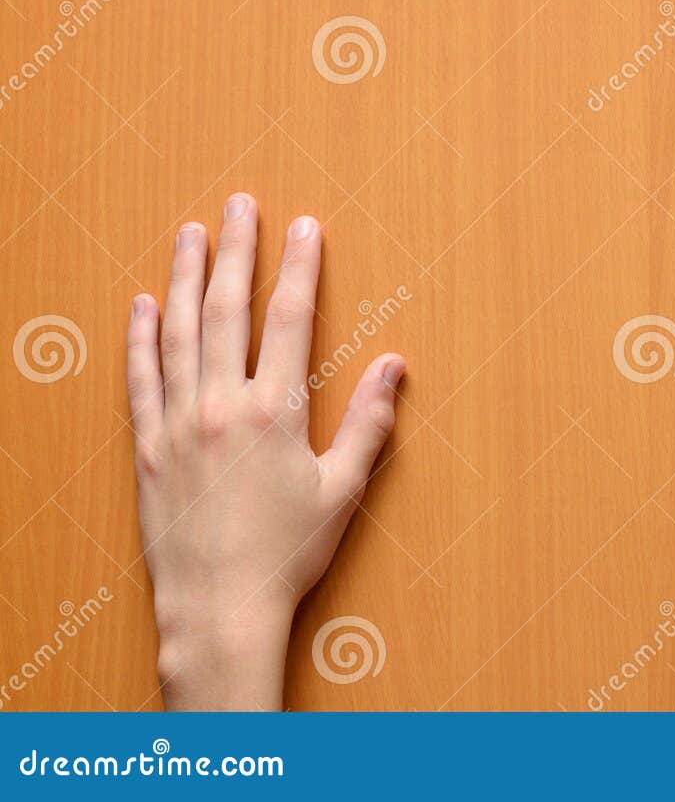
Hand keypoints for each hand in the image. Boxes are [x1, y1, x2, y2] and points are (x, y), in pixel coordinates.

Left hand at [125, 193, 404, 709]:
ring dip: (183, 277)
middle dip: (235, 251)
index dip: (298, 268)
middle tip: (239, 205)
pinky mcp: (148, 448)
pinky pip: (141, 378)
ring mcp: (178, 424)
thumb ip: (368, 423)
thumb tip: (394, 366)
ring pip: (178, 332)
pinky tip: (142, 305)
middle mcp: (221, 406)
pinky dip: (140, 337)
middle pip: (227, 310)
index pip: (289, 320)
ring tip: (190, 234)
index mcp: (275, 412)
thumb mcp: (342, 489)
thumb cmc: (287, 553)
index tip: (304, 228)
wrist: (218, 608)